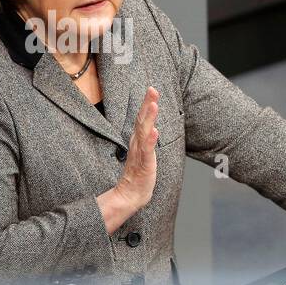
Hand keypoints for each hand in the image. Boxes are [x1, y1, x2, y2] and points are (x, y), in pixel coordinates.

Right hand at [97, 86, 158, 232]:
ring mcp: (140, 153)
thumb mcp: (144, 152)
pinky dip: (150, 140)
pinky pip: (147, 151)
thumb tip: (149, 127)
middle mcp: (137, 144)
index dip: (146, 104)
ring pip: (144, 132)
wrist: (131, 195)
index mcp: (138, 140)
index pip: (142, 119)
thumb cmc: (139, 174)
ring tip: (153, 105)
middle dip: (147, 104)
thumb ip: (145, 139)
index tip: (151, 89)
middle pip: (141, 120)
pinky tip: (154, 131)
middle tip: (152, 89)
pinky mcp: (144, 164)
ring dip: (149, 118)